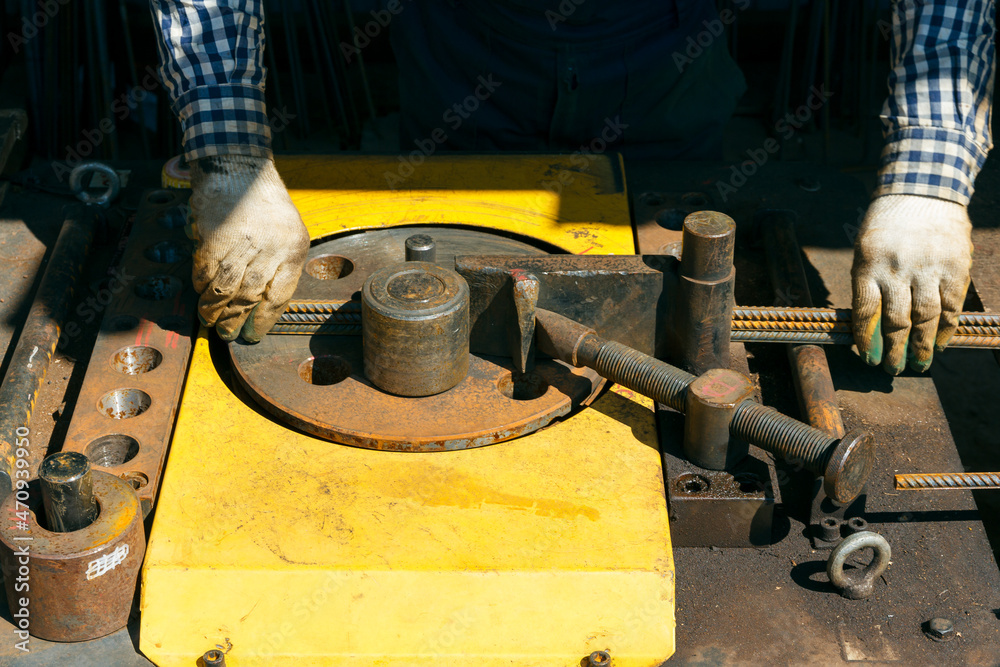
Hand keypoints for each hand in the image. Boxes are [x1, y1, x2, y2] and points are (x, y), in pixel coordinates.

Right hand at [189, 155, 309, 341]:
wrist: (239, 164)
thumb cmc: (265, 203)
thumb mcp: (288, 231)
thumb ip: (279, 263)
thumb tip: (261, 303)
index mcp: (293, 248)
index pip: (280, 296)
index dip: (264, 319)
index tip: (253, 334)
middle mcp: (270, 247)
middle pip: (250, 295)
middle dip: (236, 319)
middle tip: (227, 334)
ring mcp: (242, 240)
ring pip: (226, 286)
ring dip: (214, 308)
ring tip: (209, 319)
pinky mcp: (215, 234)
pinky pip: (206, 269)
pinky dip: (201, 284)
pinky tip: (200, 292)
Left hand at [851, 194, 972, 373]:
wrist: (923, 190)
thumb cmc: (887, 225)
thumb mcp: (865, 250)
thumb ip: (868, 285)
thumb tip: (870, 327)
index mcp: (868, 265)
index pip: (866, 312)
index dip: (867, 340)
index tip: (869, 359)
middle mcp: (897, 269)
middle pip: (896, 321)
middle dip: (894, 350)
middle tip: (893, 369)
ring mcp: (928, 268)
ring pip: (925, 318)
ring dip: (921, 346)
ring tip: (918, 364)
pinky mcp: (955, 266)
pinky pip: (951, 305)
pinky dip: (946, 328)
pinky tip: (939, 343)